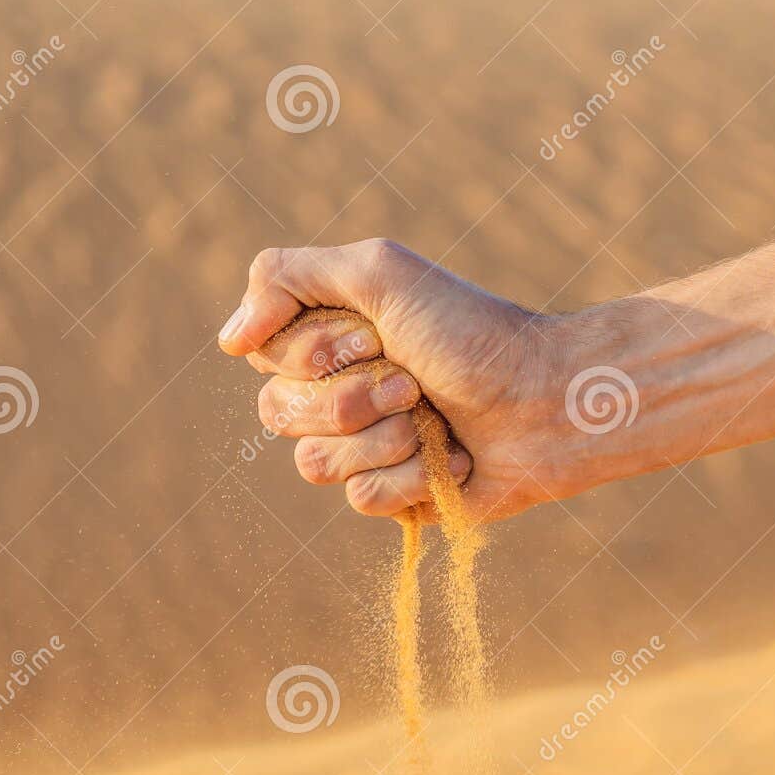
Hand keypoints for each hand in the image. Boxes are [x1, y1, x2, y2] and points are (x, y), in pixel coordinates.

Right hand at [218, 239, 595, 521]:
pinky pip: (362, 500)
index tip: (376, 336)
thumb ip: (288, 277)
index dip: (315, 355)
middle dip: (352, 399)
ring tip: (434, 420)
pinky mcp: (396, 496)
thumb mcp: (381, 273)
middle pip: (277, 415)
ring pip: (315, 464)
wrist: (547, 401)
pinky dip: (413, 475)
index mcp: (329, 340)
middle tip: (414, 382)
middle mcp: (338, 393)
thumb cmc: (472, 333)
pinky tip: (454, 460)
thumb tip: (227, 340)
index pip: (263, 358)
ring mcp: (365, 449)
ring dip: (385, 439)